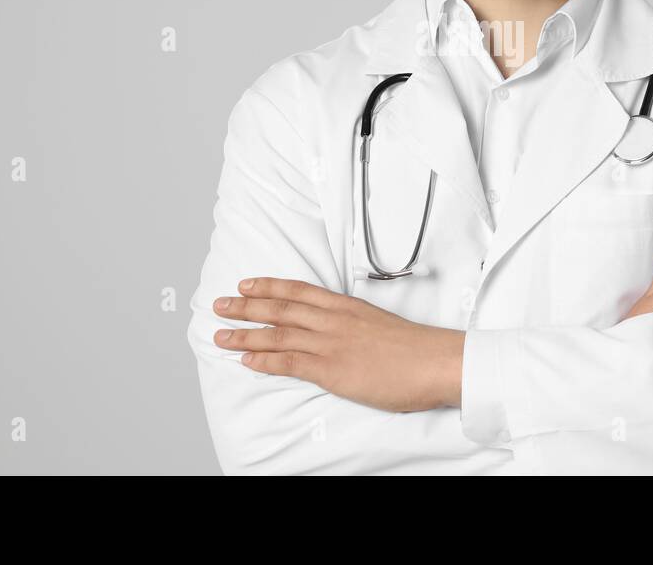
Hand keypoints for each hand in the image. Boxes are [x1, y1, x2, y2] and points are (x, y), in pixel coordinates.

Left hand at [212, 277, 464, 412]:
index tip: (246, 283)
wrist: (434, 361)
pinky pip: (290, 361)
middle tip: (219, 304)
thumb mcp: (379, 325)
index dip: (269, 286)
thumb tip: (339, 333)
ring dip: (246, 333)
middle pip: (280, 308)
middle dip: (246, 306)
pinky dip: (265, 360)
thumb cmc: (414, 348)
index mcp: (346, 306)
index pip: (298, 290)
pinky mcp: (332, 369)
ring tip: (221, 334)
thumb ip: (354, 326)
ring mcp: (331, 343)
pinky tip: (246, 360)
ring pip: (278, 333)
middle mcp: (334, 320)